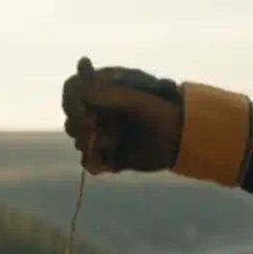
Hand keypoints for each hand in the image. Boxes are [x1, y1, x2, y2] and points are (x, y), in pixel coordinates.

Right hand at [61, 58, 182, 174]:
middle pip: (71, 119)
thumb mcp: (137, 100)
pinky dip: (95, 163)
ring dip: (93, 143)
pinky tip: (108, 162)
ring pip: (79, 141)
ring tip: (115, 142)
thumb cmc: (162, 112)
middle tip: (96, 128)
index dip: (71, 102)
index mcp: (102, 90)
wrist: (181, 139)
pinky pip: (89, 162)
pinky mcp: (107, 155)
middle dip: (81, 126)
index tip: (84, 113)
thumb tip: (82, 94)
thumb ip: (109, 96)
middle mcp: (98, 111)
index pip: (72, 90)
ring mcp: (101, 133)